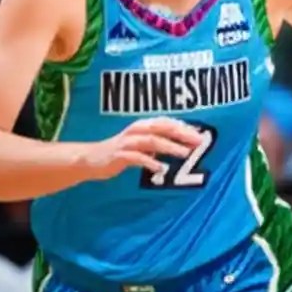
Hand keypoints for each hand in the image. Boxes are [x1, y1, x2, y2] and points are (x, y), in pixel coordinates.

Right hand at [77, 118, 201, 181]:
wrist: (91, 159)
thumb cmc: (122, 150)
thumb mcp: (142, 143)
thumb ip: (159, 141)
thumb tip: (184, 143)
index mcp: (143, 125)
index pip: (167, 122)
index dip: (184, 127)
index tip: (200, 134)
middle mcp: (136, 130)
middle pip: (162, 128)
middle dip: (181, 134)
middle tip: (198, 142)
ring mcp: (128, 142)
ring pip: (152, 141)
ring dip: (170, 147)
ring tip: (185, 154)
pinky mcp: (120, 155)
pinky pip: (137, 158)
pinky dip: (150, 162)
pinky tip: (161, 169)